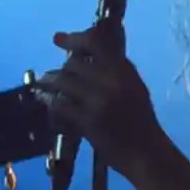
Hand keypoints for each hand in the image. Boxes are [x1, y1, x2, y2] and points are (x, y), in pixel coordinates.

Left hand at [37, 24, 165, 181]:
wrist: (146, 152)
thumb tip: (91, 53)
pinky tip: (48, 106)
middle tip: (50, 76)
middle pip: (73, 64)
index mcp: (124, 70)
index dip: (73, 38)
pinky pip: (61, 105)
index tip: (57, 38)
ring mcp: (98, 100)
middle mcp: (111, 80)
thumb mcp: (134, 86)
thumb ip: (115, 69)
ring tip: (43, 86)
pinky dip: (52, 104)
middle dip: (59, 70)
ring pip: (63, 82)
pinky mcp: (88, 120)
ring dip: (49, 83)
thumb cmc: (141, 119)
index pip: (95, 43)